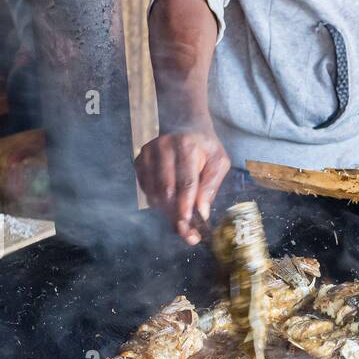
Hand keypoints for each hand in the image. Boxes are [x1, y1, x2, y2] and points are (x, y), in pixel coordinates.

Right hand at [134, 125, 229, 245]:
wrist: (185, 125)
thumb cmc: (205, 146)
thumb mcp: (219, 161)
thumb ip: (211, 186)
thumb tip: (201, 212)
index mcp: (186, 146)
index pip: (185, 183)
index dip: (185, 207)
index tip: (188, 226)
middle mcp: (163, 148)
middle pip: (167, 191)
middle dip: (177, 215)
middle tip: (188, 233)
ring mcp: (147, 153)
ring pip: (154, 193)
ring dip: (167, 212)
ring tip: (182, 218)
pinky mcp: (139, 160)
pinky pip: (146, 190)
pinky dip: (157, 202)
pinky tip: (170, 203)